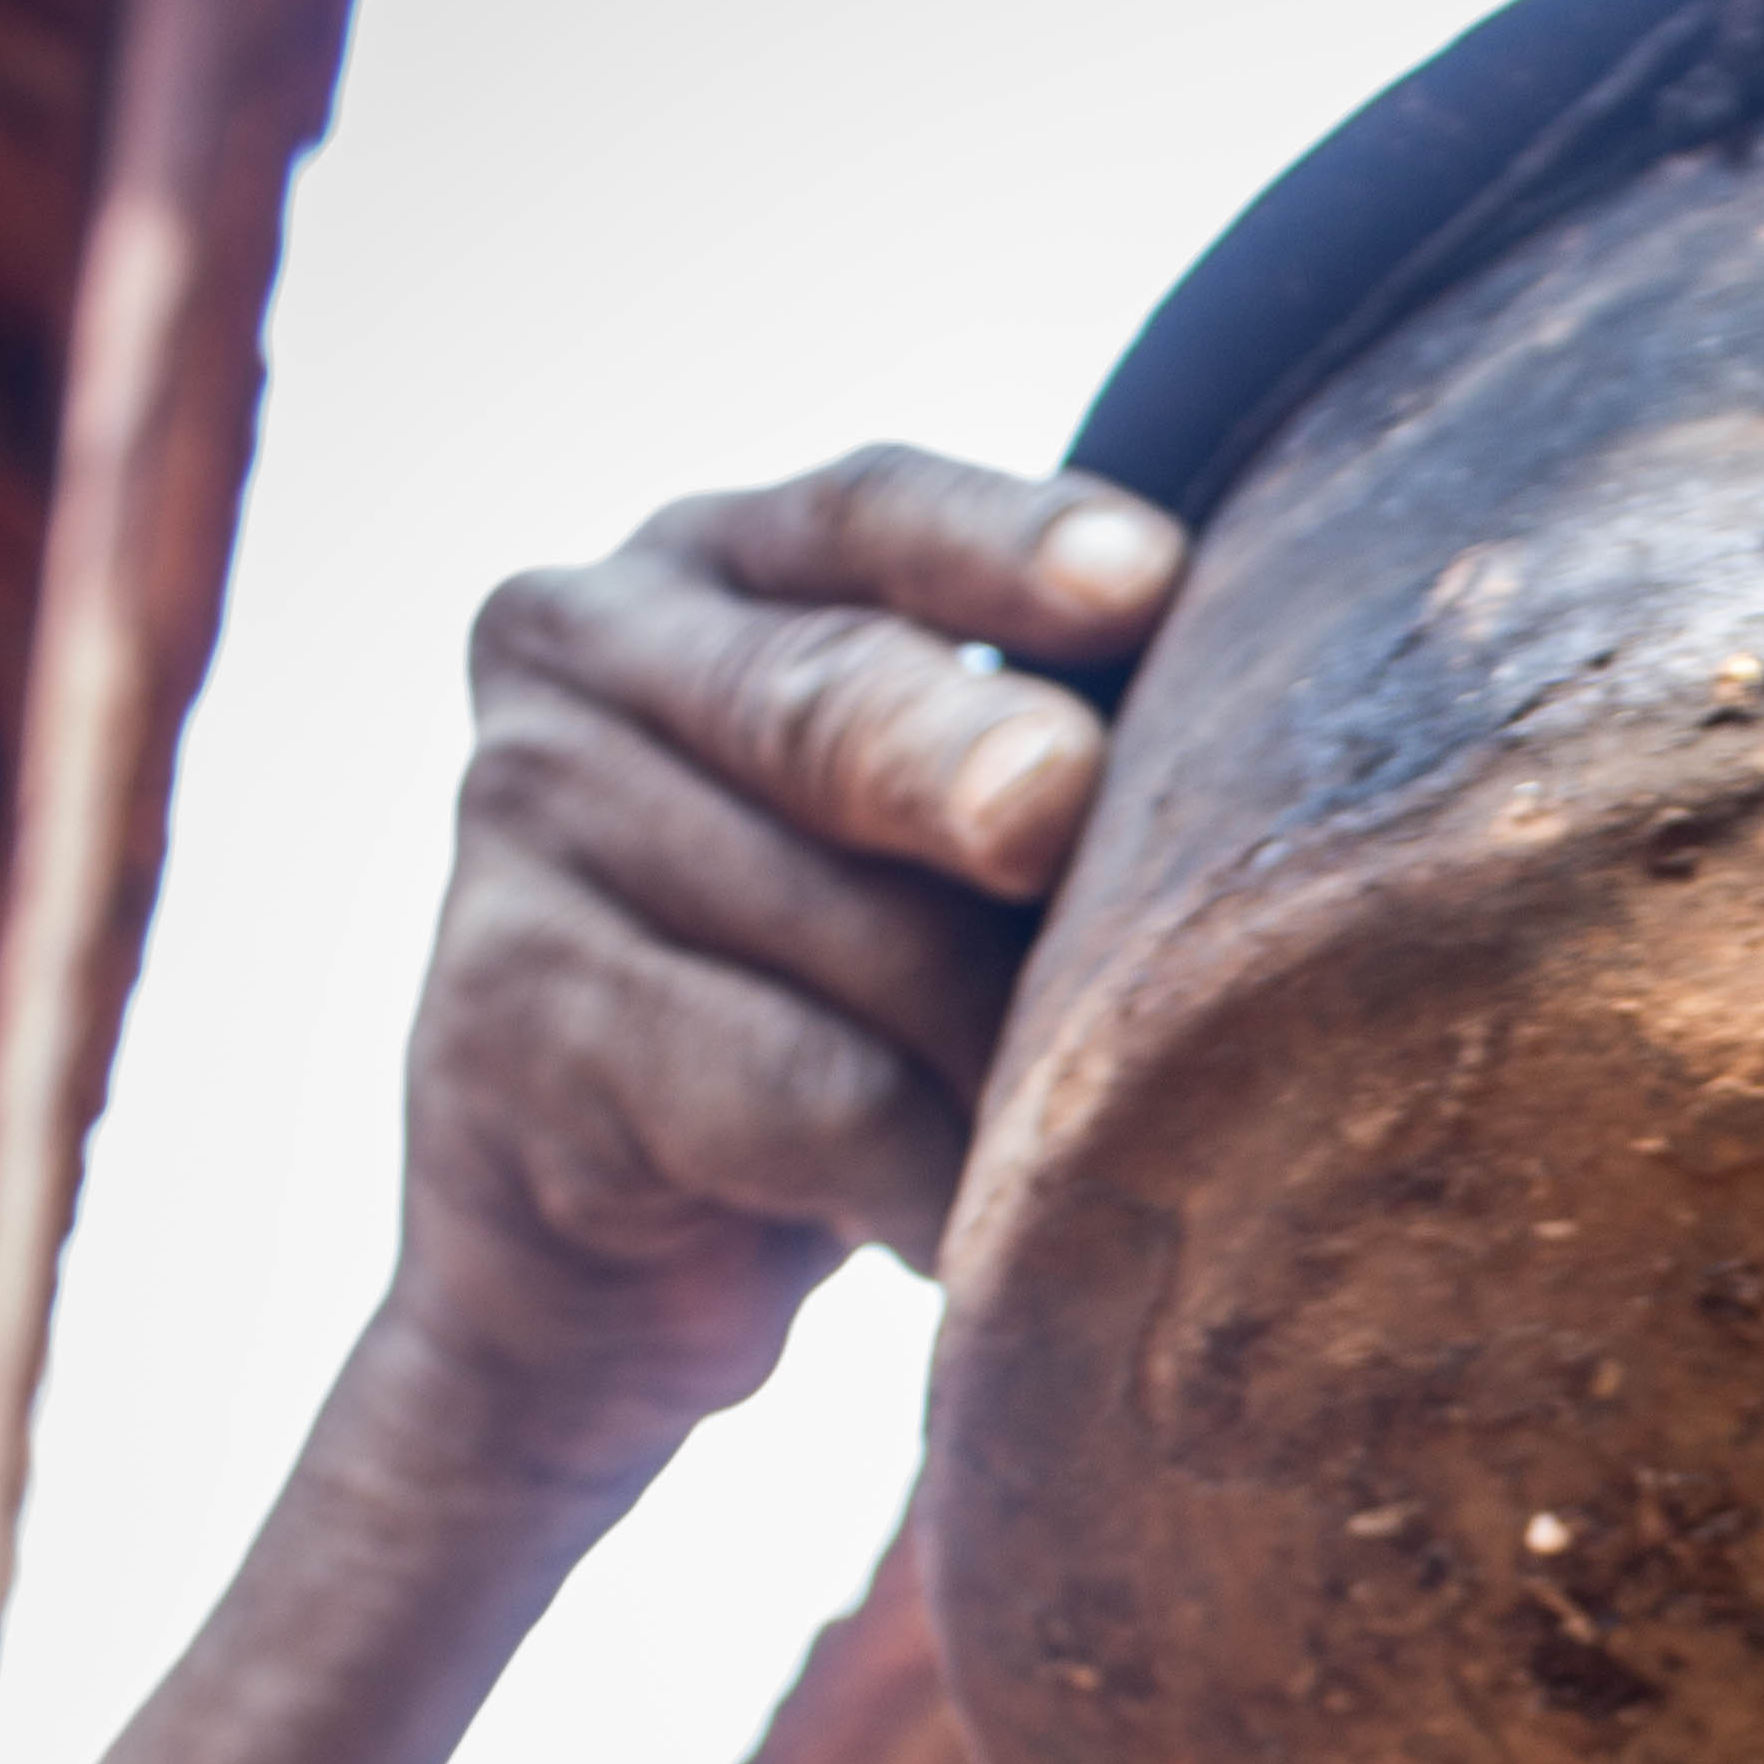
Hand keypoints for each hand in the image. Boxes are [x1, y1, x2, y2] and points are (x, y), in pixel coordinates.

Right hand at [393, 446, 1184, 1477]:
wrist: (607, 1251)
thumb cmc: (843, 997)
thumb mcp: (940, 848)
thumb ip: (1049, 763)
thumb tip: (1255, 764)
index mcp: (718, 557)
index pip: (878, 512)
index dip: (1012, 544)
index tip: (1147, 578)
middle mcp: (587, 640)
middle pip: (834, 700)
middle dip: (977, 764)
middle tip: (1059, 813)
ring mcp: (519, 812)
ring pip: (854, 931)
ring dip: (1002, 1054)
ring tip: (1080, 1142)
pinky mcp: (507, 1006)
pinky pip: (805, 1095)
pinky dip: (929, 1179)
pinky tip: (977, 1239)